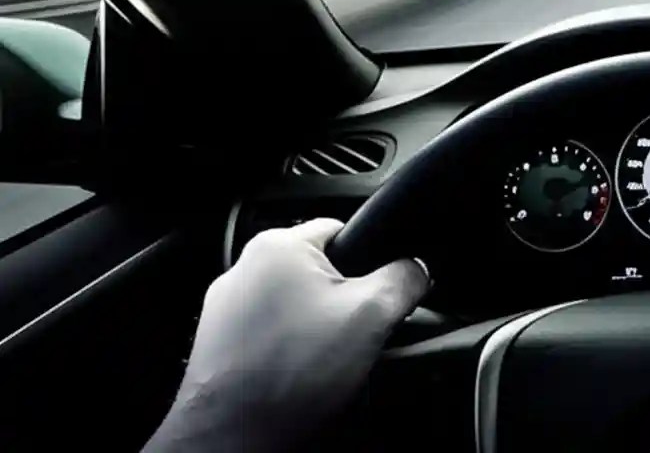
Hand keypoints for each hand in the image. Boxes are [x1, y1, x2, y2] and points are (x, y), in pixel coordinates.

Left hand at [144, 219, 427, 451]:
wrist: (235, 432)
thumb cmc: (291, 371)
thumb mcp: (372, 315)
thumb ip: (404, 279)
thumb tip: (418, 268)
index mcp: (278, 245)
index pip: (342, 230)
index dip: (372, 262)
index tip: (380, 293)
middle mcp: (244, 267)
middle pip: (319, 271)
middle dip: (342, 302)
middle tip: (354, 334)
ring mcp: (227, 306)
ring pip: (294, 304)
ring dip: (314, 326)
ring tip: (324, 359)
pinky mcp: (220, 340)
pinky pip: (270, 332)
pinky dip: (288, 348)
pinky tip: (298, 373)